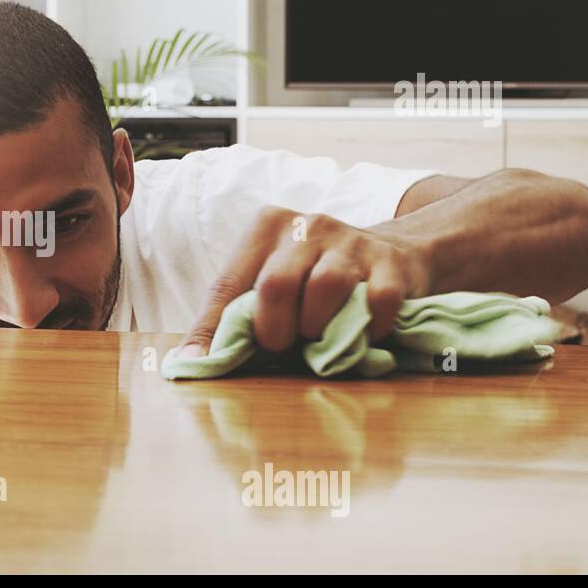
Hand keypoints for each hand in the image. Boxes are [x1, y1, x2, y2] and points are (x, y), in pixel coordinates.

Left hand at [177, 206, 430, 356]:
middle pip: (275, 283)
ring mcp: (352, 240)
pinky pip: (376, 301)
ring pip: (325, 287)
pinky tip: (360, 333)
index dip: (213, 328)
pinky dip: (365, 328)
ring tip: (317, 336)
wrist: (396, 252)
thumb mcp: (271, 281)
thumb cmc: (315, 276)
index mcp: (268, 227)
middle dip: (272, 328)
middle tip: (279, 346)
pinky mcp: (391, 262)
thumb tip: (191, 359)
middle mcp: (308, 226)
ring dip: (317, 326)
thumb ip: (233, 313)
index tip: (202, 361)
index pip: (228, 283)